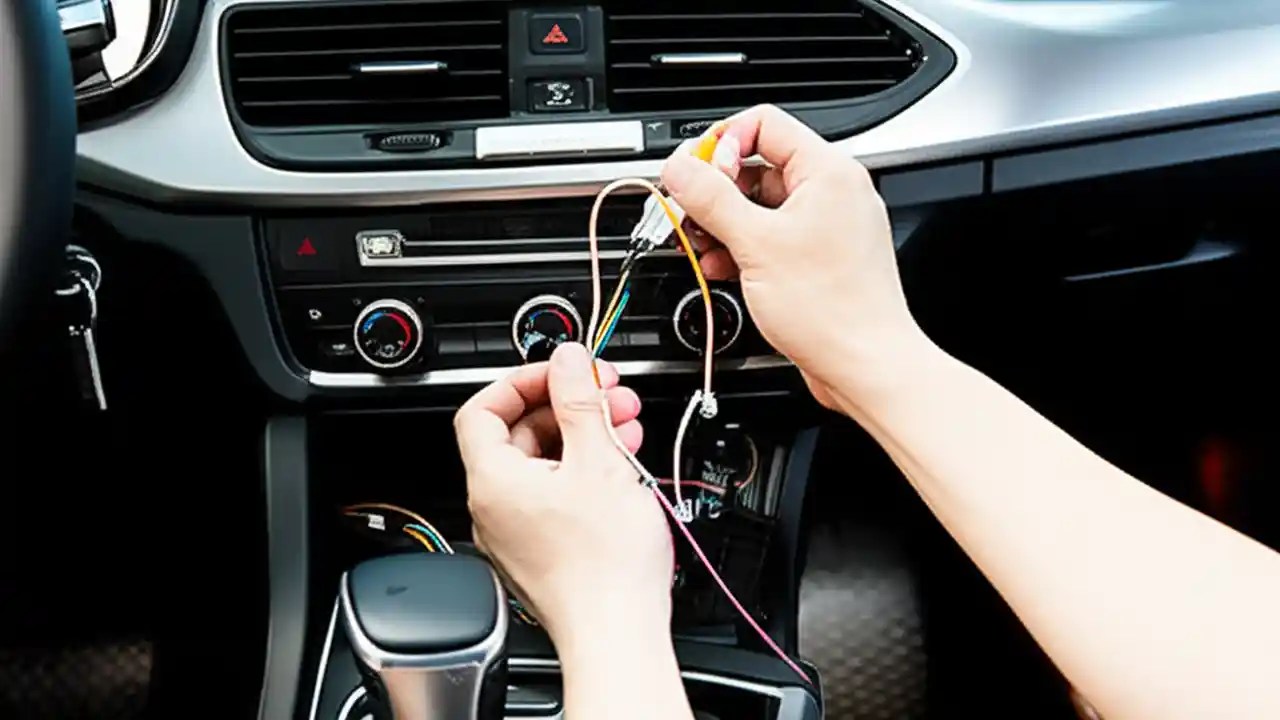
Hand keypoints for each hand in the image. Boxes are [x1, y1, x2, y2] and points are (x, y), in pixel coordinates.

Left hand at [454, 343, 674, 648]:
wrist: (619, 634)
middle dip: (567, 405)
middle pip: (518, 433)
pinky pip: (553, 494)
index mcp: (493, 481)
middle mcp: (494, 507)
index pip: (482, 409)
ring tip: (625, 427)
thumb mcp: (599, 462)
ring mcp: (516, 532)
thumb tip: (567, 361)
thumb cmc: (605, 565)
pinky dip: (583, 471)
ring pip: (542, 463)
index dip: (521, 381)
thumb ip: (579, 401)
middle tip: (608, 394)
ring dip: (582, 435)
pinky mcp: (541, 550)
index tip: (561, 370)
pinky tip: (621, 465)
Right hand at [661, 105, 926, 411]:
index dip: (720, 144)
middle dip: (715, 191)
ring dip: (724, 223)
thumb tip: (679, 167)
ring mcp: (828, 225)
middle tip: (688, 216)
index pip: (762, 124)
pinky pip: (773, 236)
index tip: (693, 176)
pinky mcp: (821, 257)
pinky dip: (743, 247)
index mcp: (826, 172)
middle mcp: (832, 191)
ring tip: (702, 247)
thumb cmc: (833, 310)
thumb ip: (711, 199)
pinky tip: (723, 267)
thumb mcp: (755, 244)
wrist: (866, 366)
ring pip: (761, 205)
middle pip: (756, 166)